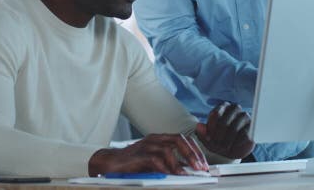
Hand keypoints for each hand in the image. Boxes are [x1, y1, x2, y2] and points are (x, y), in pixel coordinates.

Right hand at [87, 133, 208, 175]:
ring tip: (189, 173)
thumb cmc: (132, 163)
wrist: (109, 163)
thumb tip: (188, 170)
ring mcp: (145, 145)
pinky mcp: (138, 155)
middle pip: (179, 139)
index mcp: (159, 138)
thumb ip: (170, 163)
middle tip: (201, 168)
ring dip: (182, 161)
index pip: (183, 138)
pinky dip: (166, 167)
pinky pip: (155, 159)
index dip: (195, 150)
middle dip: (193, 154)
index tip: (203, 164)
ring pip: (169, 148)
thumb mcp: (155, 162)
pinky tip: (173, 175)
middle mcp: (154, 139)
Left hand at [196, 102, 254, 159]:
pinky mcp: (253, 127)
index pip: (215, 114)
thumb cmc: (219, 141)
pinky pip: (244, 135)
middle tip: (217, 146)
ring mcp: (245, 116)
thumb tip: (199, 126)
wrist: (234, 149)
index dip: (211, 129)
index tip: (209, 139)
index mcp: (222, 106)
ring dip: (227, 142)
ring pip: (234, 129)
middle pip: (224, 122)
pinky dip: (236, 143)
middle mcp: (235, 108)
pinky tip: (233, 146)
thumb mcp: (207, 139)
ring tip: (224, 148)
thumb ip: (202, 133)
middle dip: (218, 137)